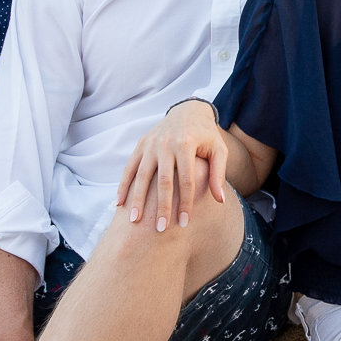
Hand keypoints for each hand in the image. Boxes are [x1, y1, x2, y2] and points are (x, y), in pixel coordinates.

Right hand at [116, 99, 229, 232]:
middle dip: (162, 206)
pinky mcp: (141, 145)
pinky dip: (123, 185)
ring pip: (142, 176)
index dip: (185, 203)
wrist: (188, 111)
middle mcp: (166, 144)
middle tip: (160, 229)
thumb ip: (218, 174)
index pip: (186, 180)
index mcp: (187, 144)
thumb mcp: (218, 150)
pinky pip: (129, 168)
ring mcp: (151, 144)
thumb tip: (220, 201)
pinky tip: (119, 204)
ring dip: (138, 199)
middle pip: (163, 181)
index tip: (185, 224)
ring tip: (135, 221)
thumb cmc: (206, 136)